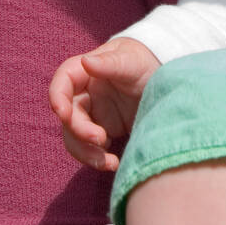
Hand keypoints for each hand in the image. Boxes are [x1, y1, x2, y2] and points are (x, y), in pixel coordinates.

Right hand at [48, 37, 160, 170]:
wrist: (168, 83)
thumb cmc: (146, 63)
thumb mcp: (133, 62)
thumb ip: (110, 63)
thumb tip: (86, 61)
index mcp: (87, 71)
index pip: (63, 80)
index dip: (57, 96)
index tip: (62, 113)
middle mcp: (85, 93)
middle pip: (68, 115)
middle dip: (79, 131)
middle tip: (101, 139)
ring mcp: (92, 114)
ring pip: (74, 137)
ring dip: (86, 152)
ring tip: (109, 162)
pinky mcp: (102, 131)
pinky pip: (90, 149)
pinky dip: (98, 159)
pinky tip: (114, 162)